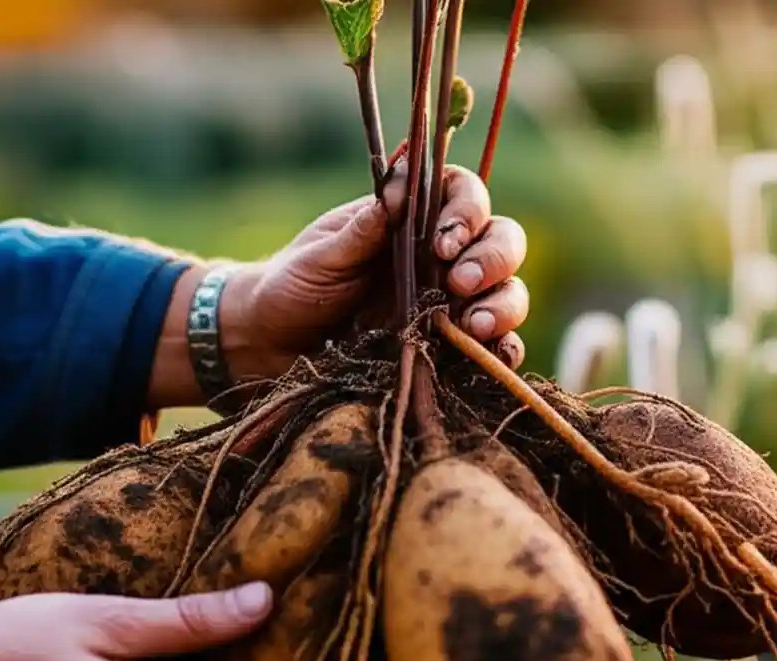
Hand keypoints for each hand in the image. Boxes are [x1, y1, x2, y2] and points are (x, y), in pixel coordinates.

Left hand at [225, 164, 529, 380]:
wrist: (269, 349)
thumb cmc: (291, 288)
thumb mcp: (321, 257)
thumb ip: (363, 229)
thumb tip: (400, 188)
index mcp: (410, 222)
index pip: (461, 194)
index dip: (466, 210)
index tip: (444, 240)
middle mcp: (439, 258)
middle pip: (500, 240)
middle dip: (492, 259)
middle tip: (460, 283)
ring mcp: (450, 305)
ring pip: (507, 292)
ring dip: (504, 305)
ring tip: (476, 326)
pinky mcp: (449, 351)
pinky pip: (493, 349)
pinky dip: (504, 351)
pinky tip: (495, 356)